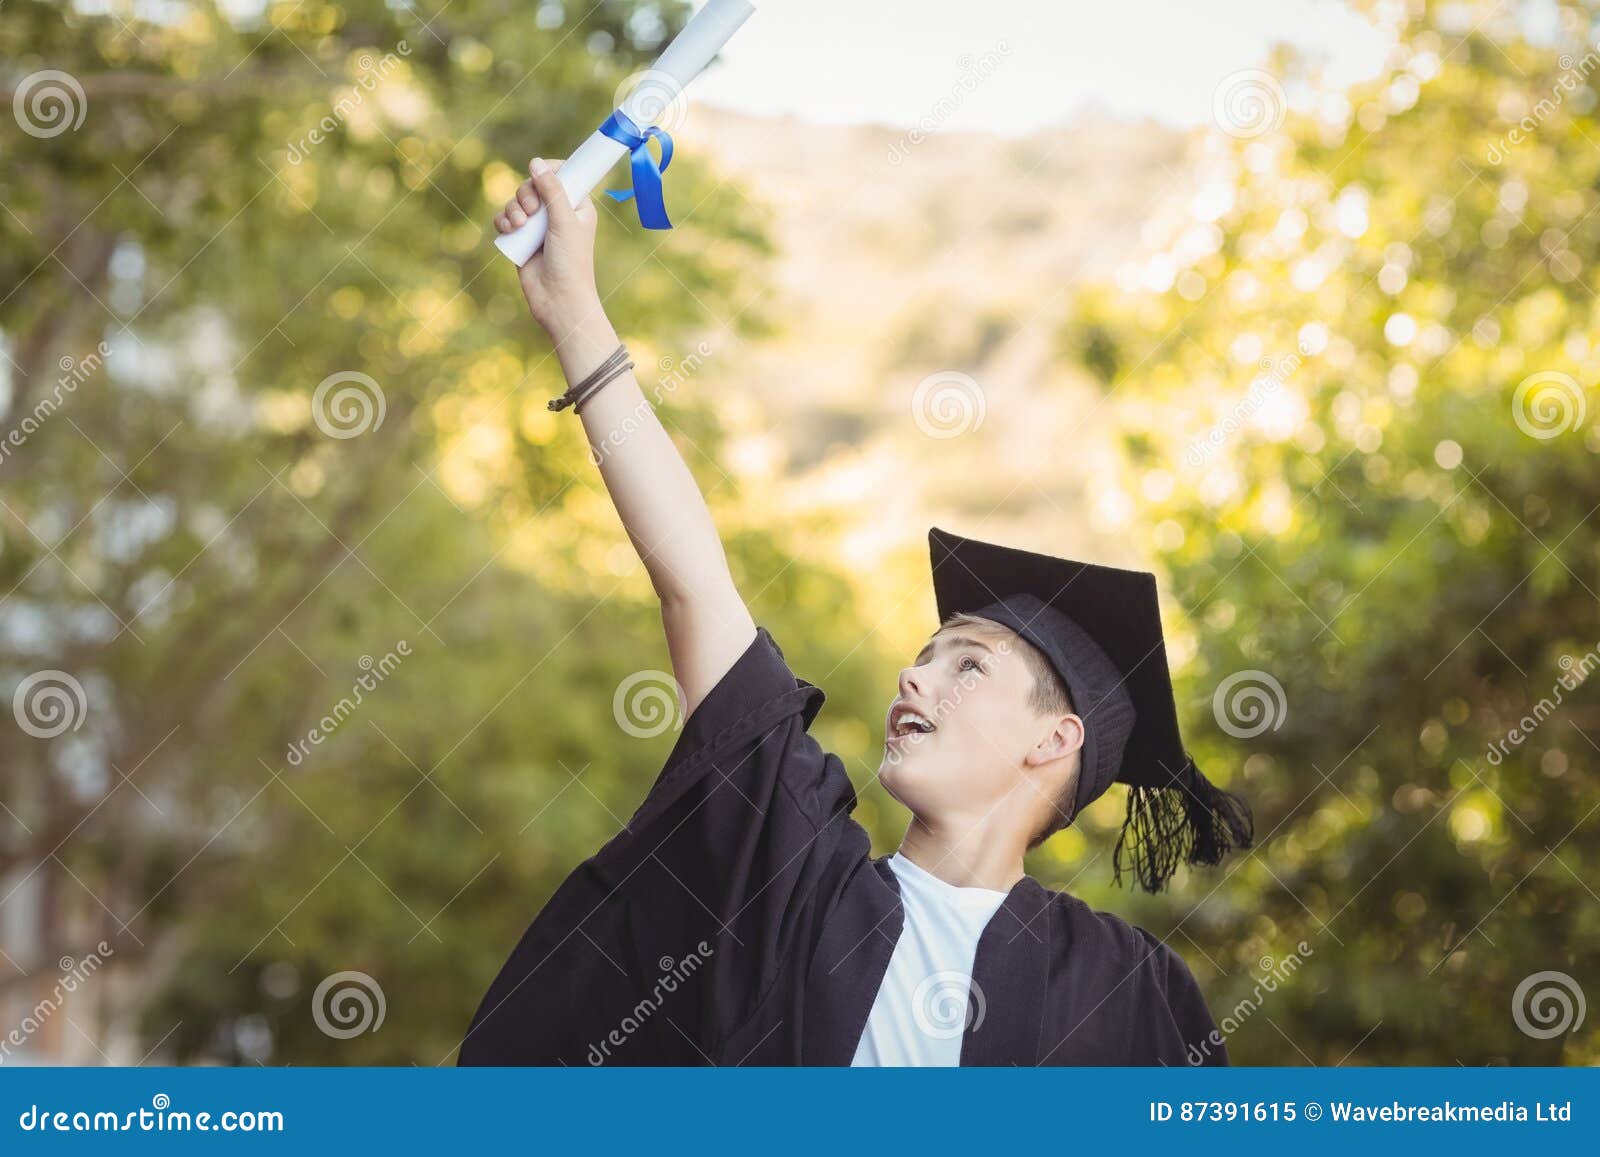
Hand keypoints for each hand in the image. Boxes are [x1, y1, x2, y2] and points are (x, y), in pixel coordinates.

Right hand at [494, 157, 600, 337]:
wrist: (558, 299)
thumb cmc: (570, 262)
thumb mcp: (564, 222)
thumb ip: (552, 191)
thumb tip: (535, 162)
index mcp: (577, 205)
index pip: (563, 174)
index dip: (549, 170)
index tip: (539, 174)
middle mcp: (558, 213)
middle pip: (534, 185)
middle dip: (527, 192)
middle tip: (532, 209)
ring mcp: (538, 226)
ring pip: (517, 201)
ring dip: (513, 208)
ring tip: (519, 225)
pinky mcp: (521, 239)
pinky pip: (506, 219)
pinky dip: (504, 221)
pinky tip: (509, 230)